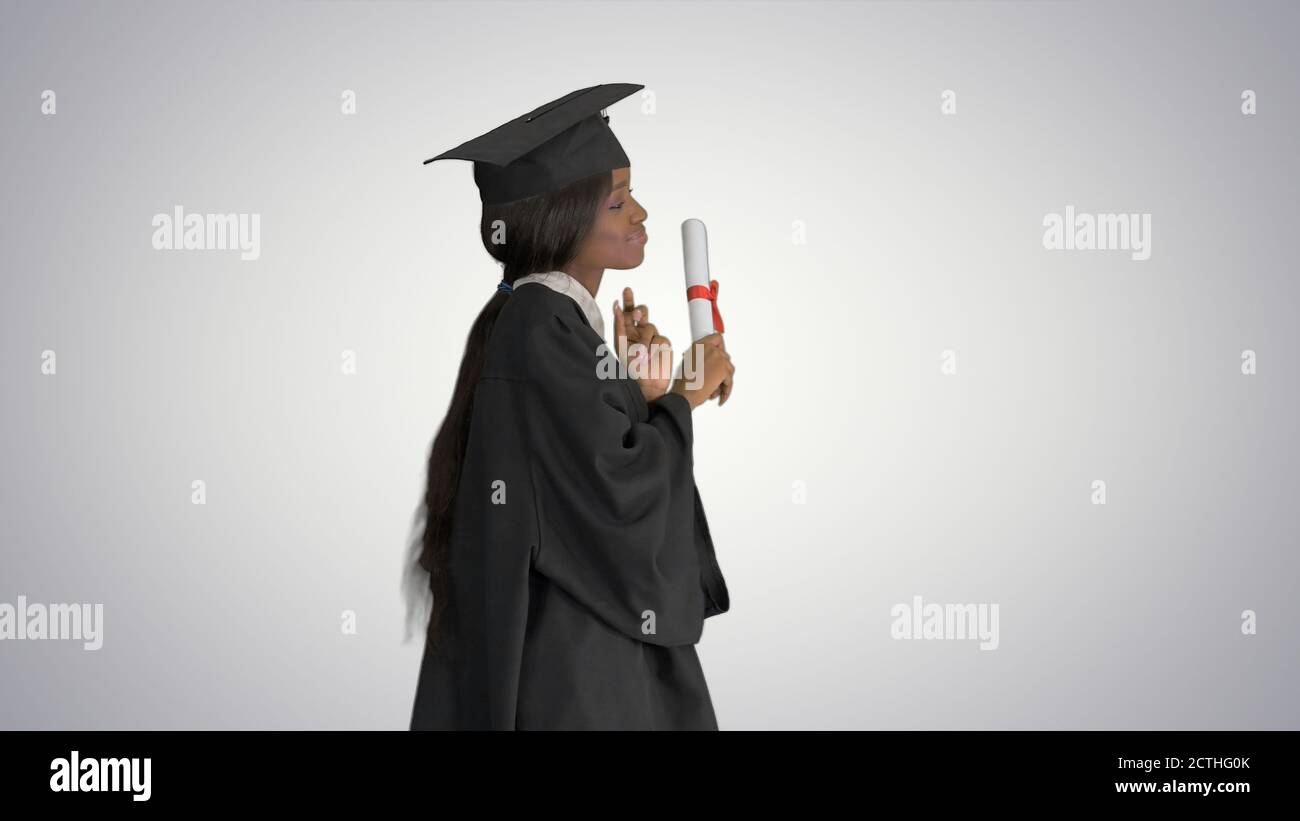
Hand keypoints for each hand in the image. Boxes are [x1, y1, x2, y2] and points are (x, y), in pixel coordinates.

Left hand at [612, 287, 671, 401]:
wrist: (646, 385)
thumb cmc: (630, 369)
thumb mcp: (621, 345)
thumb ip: (619, 325)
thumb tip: (617, 306)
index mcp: (627, 331)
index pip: (627, 311)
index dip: (628, 299)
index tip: (627, 290)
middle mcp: (640, 332)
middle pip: (642, 312)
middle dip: (639, 311)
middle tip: (636, 315)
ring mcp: (653, 337)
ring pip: (650, 327)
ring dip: (643, 341)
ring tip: (640, 356)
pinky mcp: (664, 344)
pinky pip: (660, 339)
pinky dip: (654, 349)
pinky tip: (650, 358)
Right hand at [670, 333, 733, 408]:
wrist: (684, 394)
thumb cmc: (684, 383)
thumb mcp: (688, 363)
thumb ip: (701, 357)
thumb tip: (709, 361)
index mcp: (699, 345)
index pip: (717, 338)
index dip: (721, 346)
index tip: (721, 351)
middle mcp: (710, 349)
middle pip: (725, 357)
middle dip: (721, 370)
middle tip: (715, 380)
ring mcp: (719, 358)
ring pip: (729, 370)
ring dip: (722, 381)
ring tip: (712, 389)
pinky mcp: (724, 369)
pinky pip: (729, 381)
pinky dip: (725, 390)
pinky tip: (719, 394)